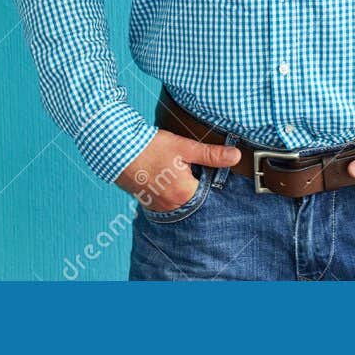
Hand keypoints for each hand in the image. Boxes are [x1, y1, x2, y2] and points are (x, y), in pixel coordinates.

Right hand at [116, 129, 240, 213]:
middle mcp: (172, 205)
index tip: (203, 166)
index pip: (209, 191)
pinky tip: (163, 176)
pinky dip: (168, 191)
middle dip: (195, 183)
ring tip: (173, 170)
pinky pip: (166, 201)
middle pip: (194, 197)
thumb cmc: (151, 148)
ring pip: (180, 200)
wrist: (118, 151)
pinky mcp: (148, 203)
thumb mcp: (185, 147)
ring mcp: (158, 207)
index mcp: (185, 193)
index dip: (208, 177)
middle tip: (186, 167)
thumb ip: (211, 154)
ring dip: (181, 188)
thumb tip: (235, 155)